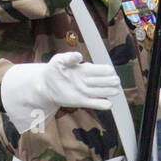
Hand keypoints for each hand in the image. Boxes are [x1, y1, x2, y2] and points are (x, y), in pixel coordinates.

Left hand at [1, 51, 122, 131]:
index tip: (109, 71)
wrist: (45, 85)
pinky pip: (96, 104)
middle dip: (112, 81)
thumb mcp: (59, 60)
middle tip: (115, 82)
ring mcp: (86, 91)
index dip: (107, 71)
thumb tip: (79, 56)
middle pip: (107, 81)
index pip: (103, 69)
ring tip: (114, 91)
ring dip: (110, 91)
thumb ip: (69, 57)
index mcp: (86, 69)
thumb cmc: (53, 70)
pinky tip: (107, 104)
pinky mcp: (82, 101)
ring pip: (104, 92)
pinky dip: (103, 104)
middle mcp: (89, 80)